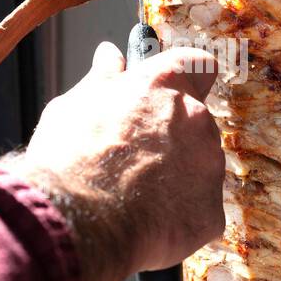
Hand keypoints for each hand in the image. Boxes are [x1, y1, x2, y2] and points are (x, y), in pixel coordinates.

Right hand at [12, 40, 225, 280]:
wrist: (75, 223)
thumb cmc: (69, 161)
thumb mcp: (74, 106)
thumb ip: (103, 79)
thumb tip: (110, 57)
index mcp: (164, 84)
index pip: (197, 64)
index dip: (185, 79)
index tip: (172, 91)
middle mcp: (196, 117)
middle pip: (196, 122)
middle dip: (173, 137)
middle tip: (135, 159)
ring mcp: (209, 166)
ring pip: (200, 167)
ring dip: (178, 178)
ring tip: (137, 195)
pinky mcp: (211, 210)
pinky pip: (200, 211)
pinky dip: (180, 217)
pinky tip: (147, 222)